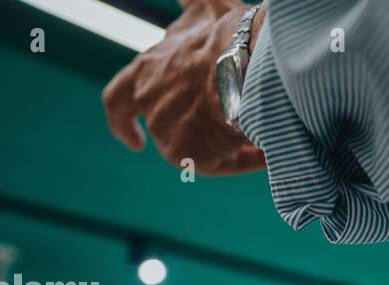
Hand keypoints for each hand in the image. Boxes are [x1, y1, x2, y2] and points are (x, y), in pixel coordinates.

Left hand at [102, 0, 265, 175]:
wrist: (240, 65)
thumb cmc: (223, 35)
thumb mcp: (205, 5)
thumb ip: (192, 0)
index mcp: (147, 72)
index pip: (119, 99)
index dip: (123, 121)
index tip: (133, 142)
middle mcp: (150, 105)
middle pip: (171, 127)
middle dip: (201, 129)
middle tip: (231, 130)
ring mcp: (167, 133)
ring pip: (204, 145)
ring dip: (229, 141)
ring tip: (265, 133)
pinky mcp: (190, 155)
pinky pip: (225, 163)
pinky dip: (247, 158)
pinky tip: (269, 150)